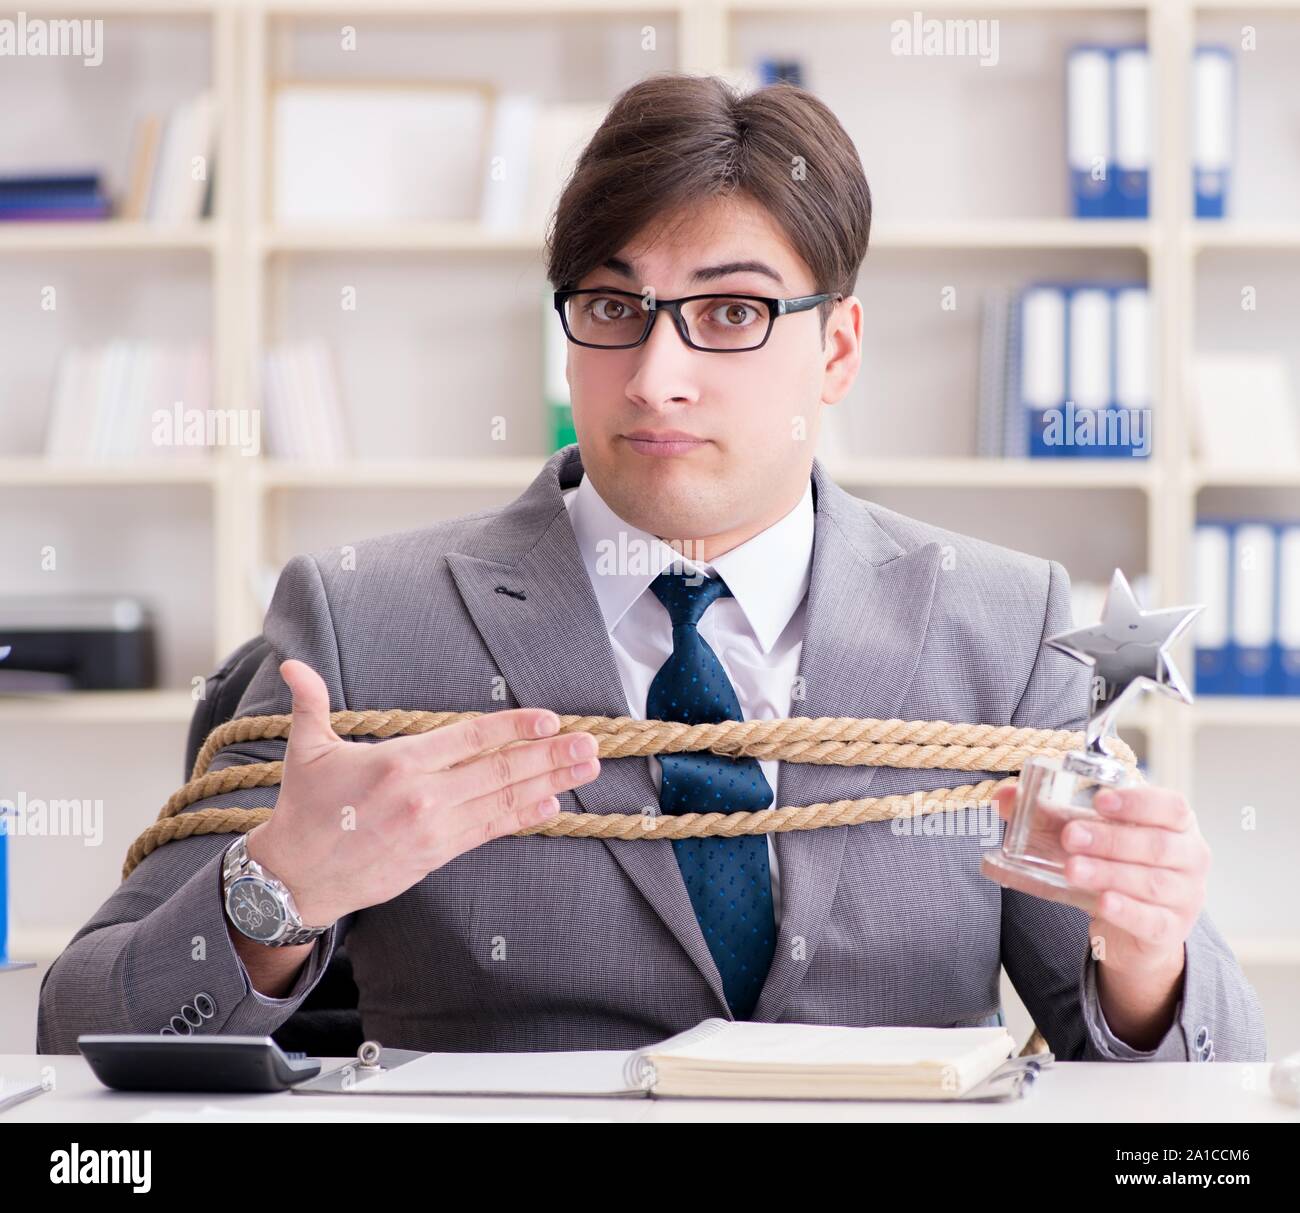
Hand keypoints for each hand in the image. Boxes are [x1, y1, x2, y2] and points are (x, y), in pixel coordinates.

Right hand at [246, 659, 602, 925]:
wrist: (296, 878)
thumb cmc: (304, 809)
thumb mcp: (306, 750)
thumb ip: (311, 702)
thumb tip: (293, 665)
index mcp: (398, 762)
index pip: (468, 738)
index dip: (512, 728)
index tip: (548, 719)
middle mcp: (422, 795)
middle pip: (498, 770)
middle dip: (549, 756)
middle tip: (590, 745)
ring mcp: (433, 828)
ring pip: (502, 801)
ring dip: (549, 783)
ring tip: (585, 769)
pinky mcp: (436, 855)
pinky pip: (489, 831)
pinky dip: (523, 817)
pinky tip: (552, 804)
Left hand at [992, 781, 1209, 974]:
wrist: (1133, 927)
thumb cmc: (1114, 866)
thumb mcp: (1088, 837)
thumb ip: (1048, 814)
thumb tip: (1004, 797)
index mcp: (1177, 824)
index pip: (1171, 806)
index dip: (1138, 802)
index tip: (1099, 800)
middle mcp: (1190, 857)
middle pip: (1157, 845)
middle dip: (1110, 839)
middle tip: (1069, 836)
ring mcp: (1185, 896)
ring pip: (1150, 882)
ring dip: (1108, 873)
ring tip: (1071, 869)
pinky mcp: (1170, 930)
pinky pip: (1151, 920)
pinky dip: (1126, 911)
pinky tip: (1102, 903)